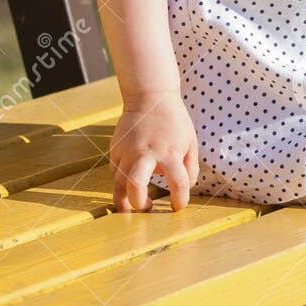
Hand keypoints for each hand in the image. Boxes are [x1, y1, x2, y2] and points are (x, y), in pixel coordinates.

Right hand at [110, 91, 198, 212]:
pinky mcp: (115, 148)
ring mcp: (127, 151)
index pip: (178, 183)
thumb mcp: (190, 142)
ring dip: (125, 199)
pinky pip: (114, 172)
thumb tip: (186, 187)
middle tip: (147, 208)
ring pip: (119, 182)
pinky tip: (129, 184)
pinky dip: (121, 182)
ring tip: (133, 206)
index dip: (180, 200)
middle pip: (136, 185)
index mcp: (169, 152)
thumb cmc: (174, 121)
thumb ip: (190, 167)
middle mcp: (146, 153)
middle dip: (139, 203)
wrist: (149, 97)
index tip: (178, 207)